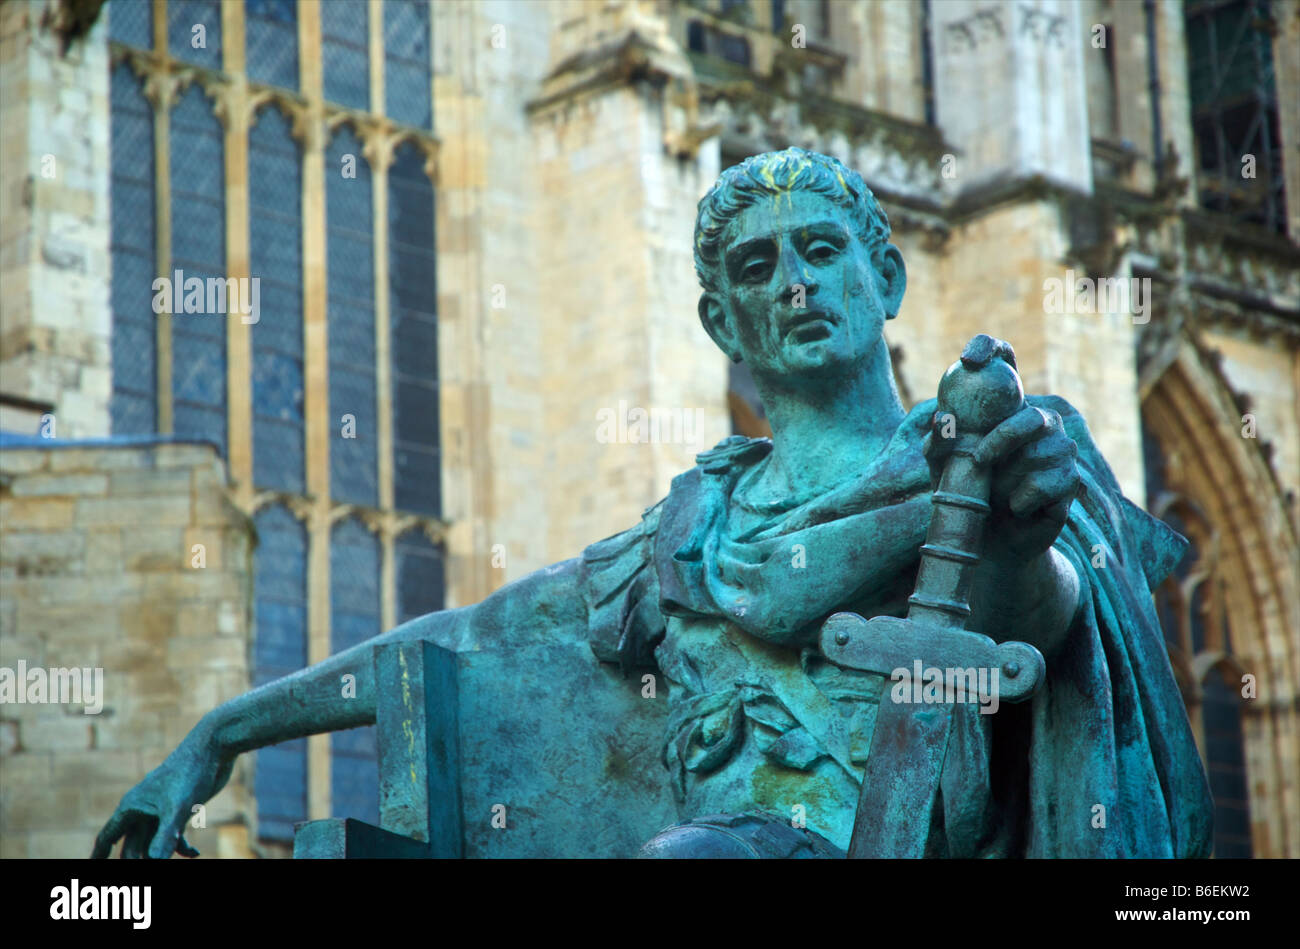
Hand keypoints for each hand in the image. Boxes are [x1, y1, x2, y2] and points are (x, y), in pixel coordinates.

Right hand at [91, 724, 231, 858]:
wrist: (213, 748)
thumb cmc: (191, 772)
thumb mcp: (179, 807)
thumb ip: (166, 835)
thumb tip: (154, 861)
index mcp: (132, 806)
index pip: (108, 836)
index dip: (99, 853)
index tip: (92, 865)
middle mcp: (143, 808)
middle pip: (132, 844)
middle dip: (135, 860)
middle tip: (144, 874)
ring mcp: (161, 809)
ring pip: (152, 841)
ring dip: (161, 855)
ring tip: (176, 858)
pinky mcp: (179, 808)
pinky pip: (173, 834)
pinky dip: (181, 846)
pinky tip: (195, 853)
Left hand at [926, 403, 1080, 562]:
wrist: (988, 540)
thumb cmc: (966, 492)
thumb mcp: (943, 467)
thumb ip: (938, 442)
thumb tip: (940, 420)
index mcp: (1020, 415)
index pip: (1019, 402)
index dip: (1001, 422)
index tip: (977, 452)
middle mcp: (1049, 430)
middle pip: (1035, 421)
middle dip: (1001, 442)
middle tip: (979, 464)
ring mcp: (1064, 456)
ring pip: (1036, 457)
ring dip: (1006, 480)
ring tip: (998, 495)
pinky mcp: (1070, 484)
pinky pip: (1043, 486)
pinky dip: (1021, 502)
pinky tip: (1018, 509)